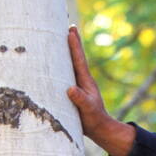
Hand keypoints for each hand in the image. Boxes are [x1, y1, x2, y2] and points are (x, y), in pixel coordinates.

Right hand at [66, 25, 112, 142]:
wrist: (99, 129)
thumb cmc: (94, 119)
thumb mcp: (88, 109)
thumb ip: (81, 99)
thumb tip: (70, 88)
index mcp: (86, 80)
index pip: (79, 59)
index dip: (75, 45)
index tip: (71, 31)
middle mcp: (82, 79)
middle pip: (75, 57)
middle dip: (72, 42)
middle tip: (68, 26)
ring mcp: (78, 84)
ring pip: (70, 64)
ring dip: (65, 52)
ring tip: (60, 38)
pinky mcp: (74, 91)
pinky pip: (66, 74)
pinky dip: (61, 66)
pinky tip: (55, 62)